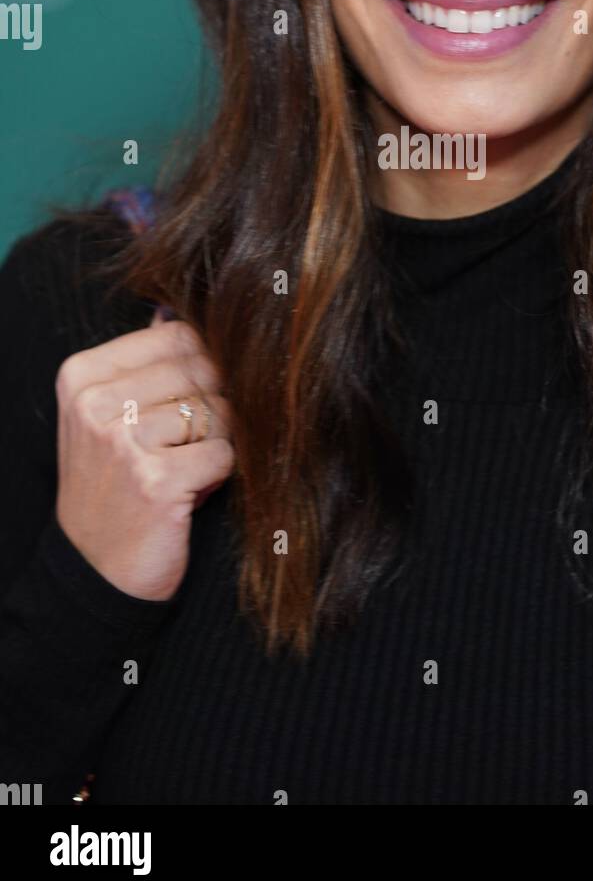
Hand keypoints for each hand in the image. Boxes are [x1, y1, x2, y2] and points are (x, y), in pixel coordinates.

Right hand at [54, 313, 234, 600]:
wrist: (94, 570)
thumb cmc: (112, 484)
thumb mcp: (107, 416)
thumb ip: (143, 363)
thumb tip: (176, 310)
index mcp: (82, 376)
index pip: (177, 336)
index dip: (202, 366)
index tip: (187, 401)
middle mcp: (97, 403)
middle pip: (203, 370)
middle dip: (212, 407)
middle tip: (187, 443)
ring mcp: (124, 442)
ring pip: (218, 412)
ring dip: (215, 444)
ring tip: (182, 468)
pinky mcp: (157, 480)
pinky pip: (224, 453)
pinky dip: (218, 475)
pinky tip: (189, 491)